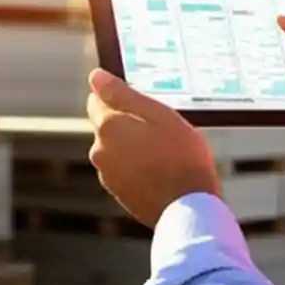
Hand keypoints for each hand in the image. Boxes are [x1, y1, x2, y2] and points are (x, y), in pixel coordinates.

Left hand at [86, 68, 221, 226]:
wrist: (189, 208)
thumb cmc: (183, 158)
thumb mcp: (161, 115)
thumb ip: (124, 94)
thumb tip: (96, 77)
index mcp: (108, 126)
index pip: (97, 99)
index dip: (121, 98)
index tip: (144, 105)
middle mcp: (99, 150)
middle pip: (107, 124)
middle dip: (128, 122)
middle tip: (162, 130)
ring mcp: (106, 173)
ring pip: (116, 148)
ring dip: (133, 145)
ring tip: (165, 153)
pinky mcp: (117, 192)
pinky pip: (123, 169)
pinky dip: (136, 166)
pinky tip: (160, 170)